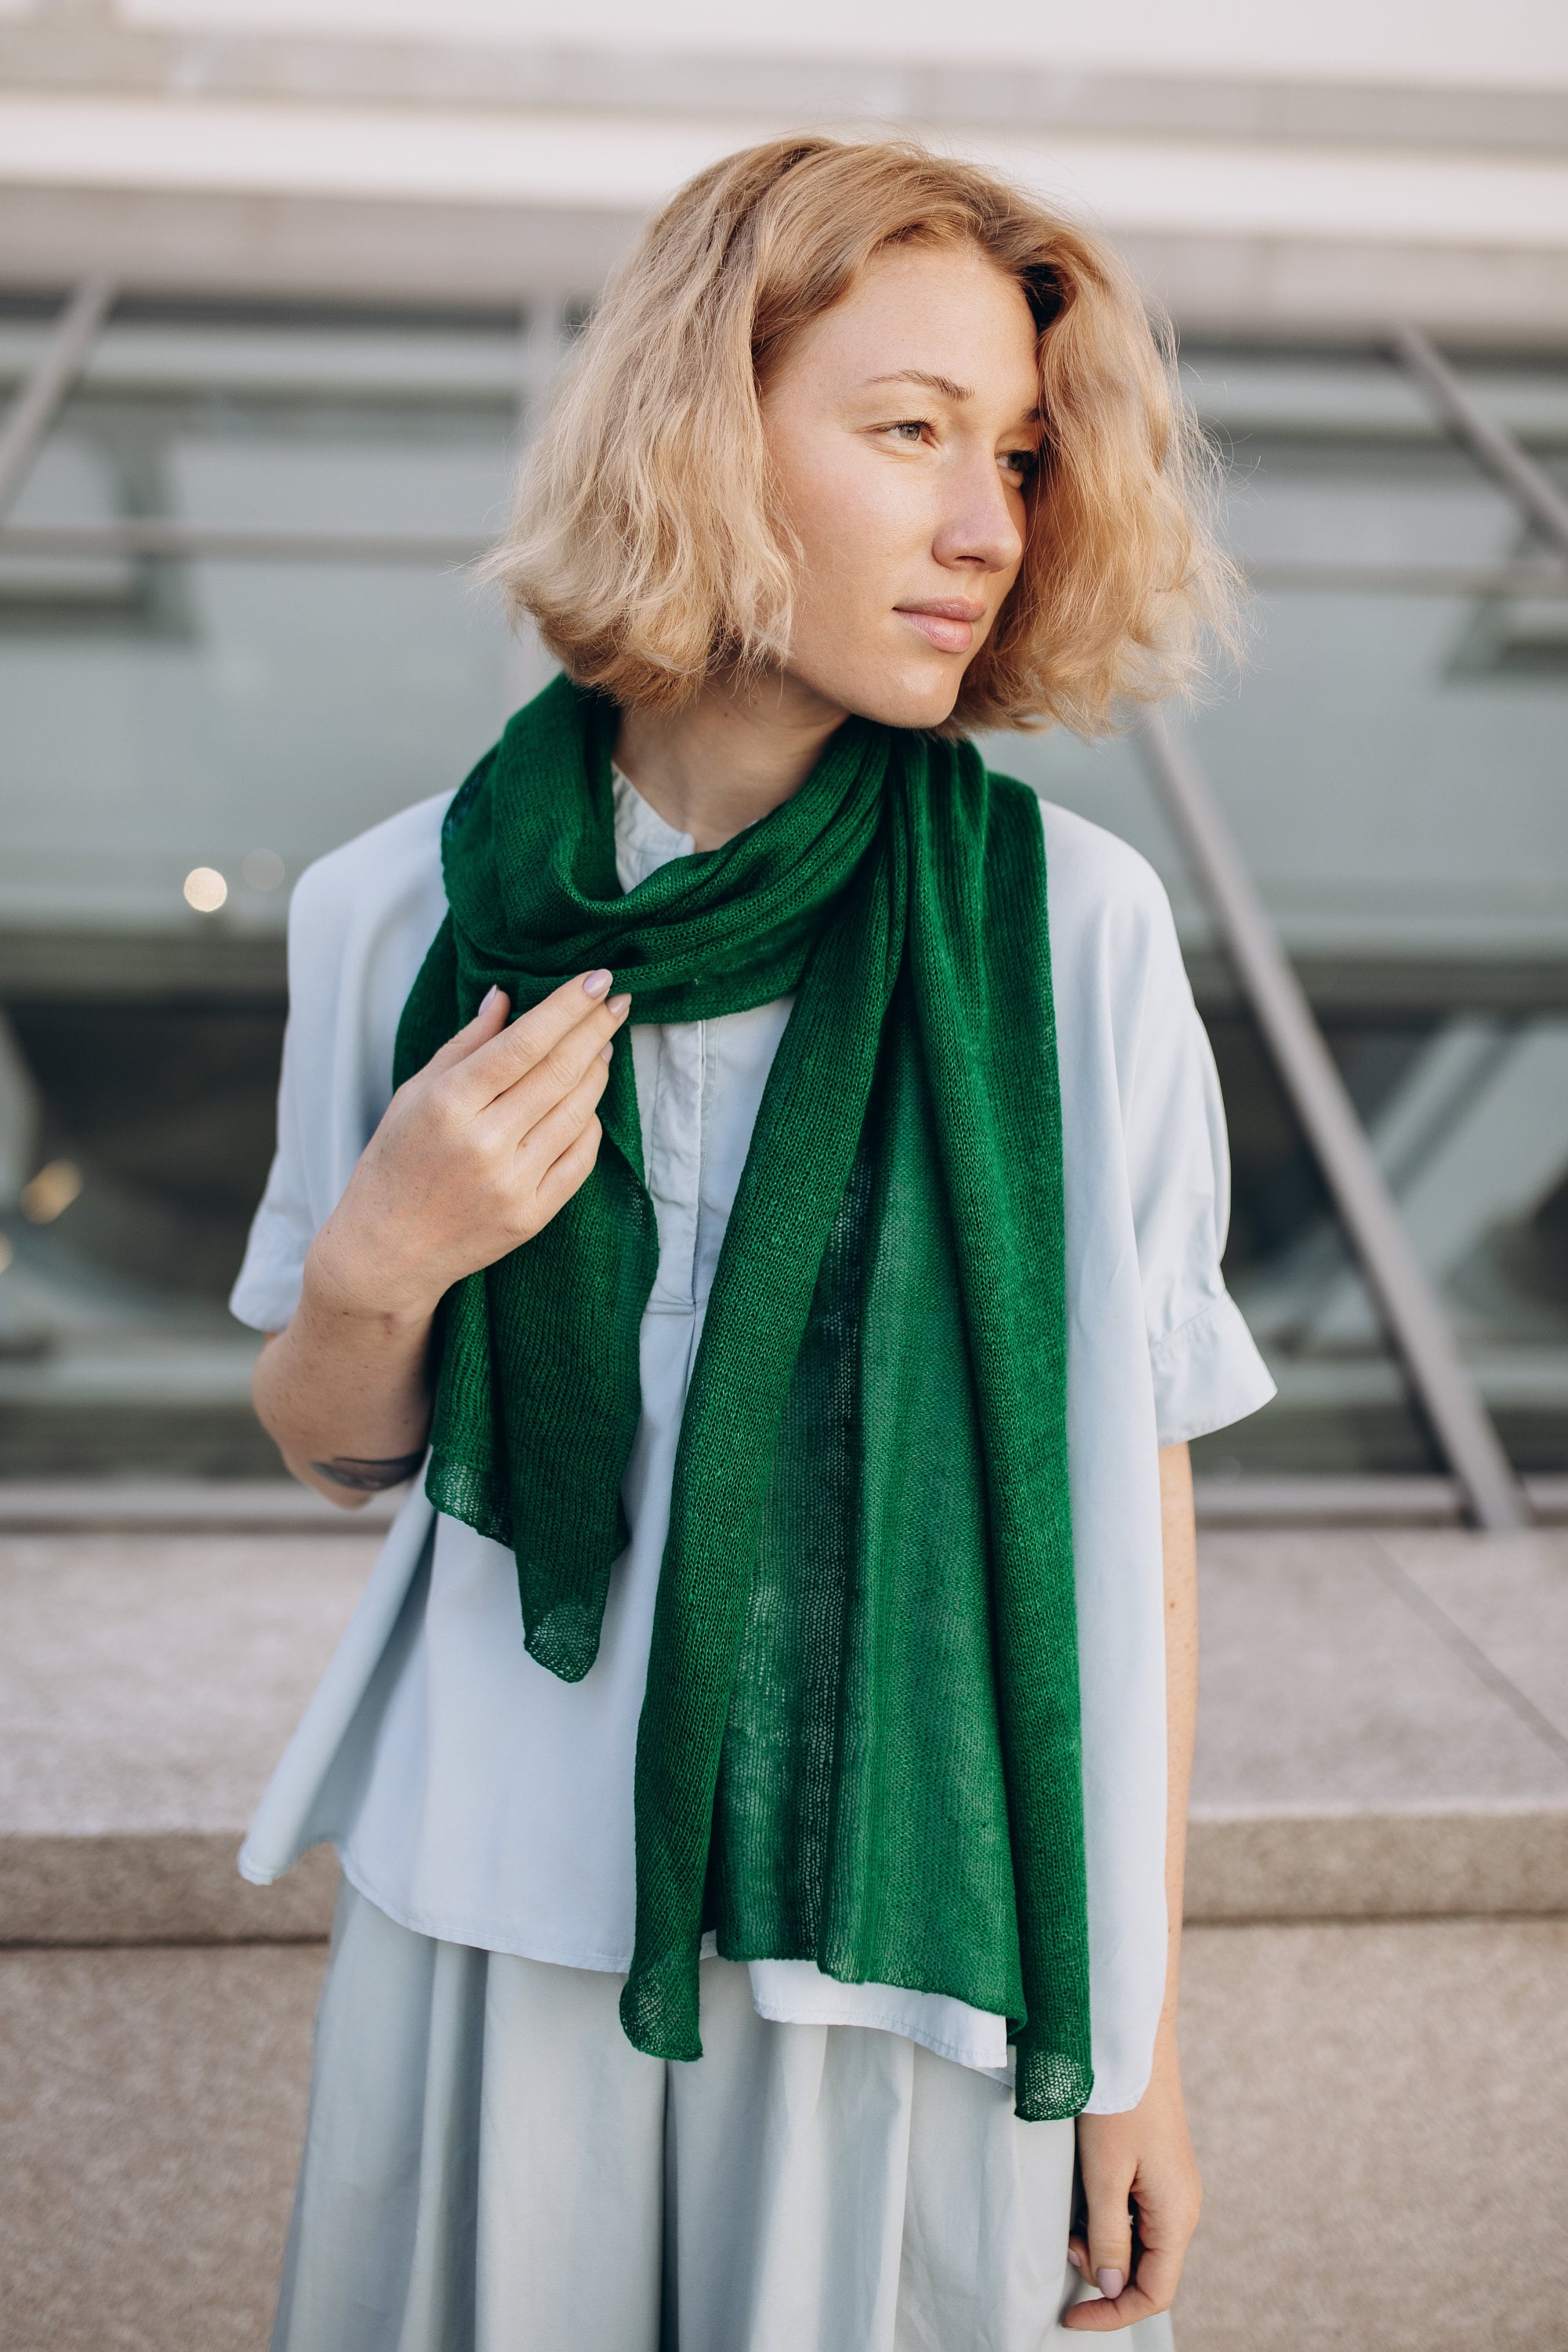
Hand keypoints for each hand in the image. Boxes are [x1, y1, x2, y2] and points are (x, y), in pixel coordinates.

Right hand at [307, 970, 630, 1324]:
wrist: (387, 1253)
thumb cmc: (394, 1164)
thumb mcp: (413, 1095)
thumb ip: (464, 1045)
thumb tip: (505, 996)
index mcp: (448, 1105)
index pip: (524, 1043)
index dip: (567, 1007)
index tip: (598, 978)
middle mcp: (485, 1143)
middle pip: (559, 1071)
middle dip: (596, 1028)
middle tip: (618, 1000)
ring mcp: (514, 1182)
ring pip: (578, 1110)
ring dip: (598, 1070)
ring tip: (604, 1043)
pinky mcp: (534, 1214)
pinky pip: (580, 1156)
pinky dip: (590, 1121)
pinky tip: (588, 1098)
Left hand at [1062, 2021, 1200, 2331]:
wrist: (1131, 2037)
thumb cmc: (1118, 2100)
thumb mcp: (1104, 2173)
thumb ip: (1108, 2236)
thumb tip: (1111, 2287)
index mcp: (1177, 2215)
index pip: (1154, 2293)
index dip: (1113, 2313)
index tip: (1070, 2317)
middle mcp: (1181, 2206)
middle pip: (1146, 2271)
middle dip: (1103, 2273)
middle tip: (1067, 2243)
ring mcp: (1171, 2186)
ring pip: (1138, 2243)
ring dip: (1102, 2244)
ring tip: (1072, 2218)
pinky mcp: (1157, 2168)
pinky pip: (1134, 2214)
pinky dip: (1106, 2219)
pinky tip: (1085, 2196)